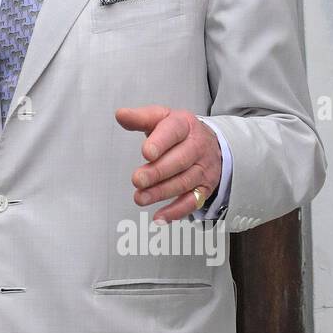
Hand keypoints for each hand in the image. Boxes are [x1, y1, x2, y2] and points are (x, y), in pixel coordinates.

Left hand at [115, 105, 222, 223]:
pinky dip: (176, 212)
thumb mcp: (161, 118)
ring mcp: (203, 169)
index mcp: (185, 125)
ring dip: (161, 192)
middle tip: (137, 179)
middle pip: (179, 161)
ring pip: (184, 182)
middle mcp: (197, 147)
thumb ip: (140, 117)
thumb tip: (120, 114)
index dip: (160, 142)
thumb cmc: (178, 131)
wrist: (212, 143)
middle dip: (157, 172)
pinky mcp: (204, 188)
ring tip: (140, 197)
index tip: (146, 153)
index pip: (173, 131)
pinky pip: (192, 202)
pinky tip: (159, 217)